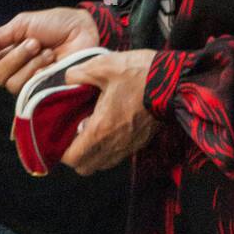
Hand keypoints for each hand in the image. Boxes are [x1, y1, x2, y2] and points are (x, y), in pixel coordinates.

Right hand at [0, 7, 98, 95]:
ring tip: (46, 50)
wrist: (82, 29)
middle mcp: (15, 70)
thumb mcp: (22, 24)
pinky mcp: (44, 91)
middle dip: (14, 57)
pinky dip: (39, 71)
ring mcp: (30, 82)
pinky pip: (29, 88)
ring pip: (12, 84)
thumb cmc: (54, 24)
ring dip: (29, 63)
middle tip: (33, 42)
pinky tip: (52, 60)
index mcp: (7, 53)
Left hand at [61, 50, 157, 174]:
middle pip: (85, 167)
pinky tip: (108, 125)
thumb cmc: (139, 74)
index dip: (60, 150)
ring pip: (102, 163)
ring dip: (92, 152)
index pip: (73, 158)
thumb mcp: (103, 66)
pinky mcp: (141, 142)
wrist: (175, 81)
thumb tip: (67, 79)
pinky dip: (108, 148)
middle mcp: (114, 145)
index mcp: (101, 129)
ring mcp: (129, 146)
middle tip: (73, 132)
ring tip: (90, 128)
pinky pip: (117, 155)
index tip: (58, 135)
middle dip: (75, 154)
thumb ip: (79, 73)